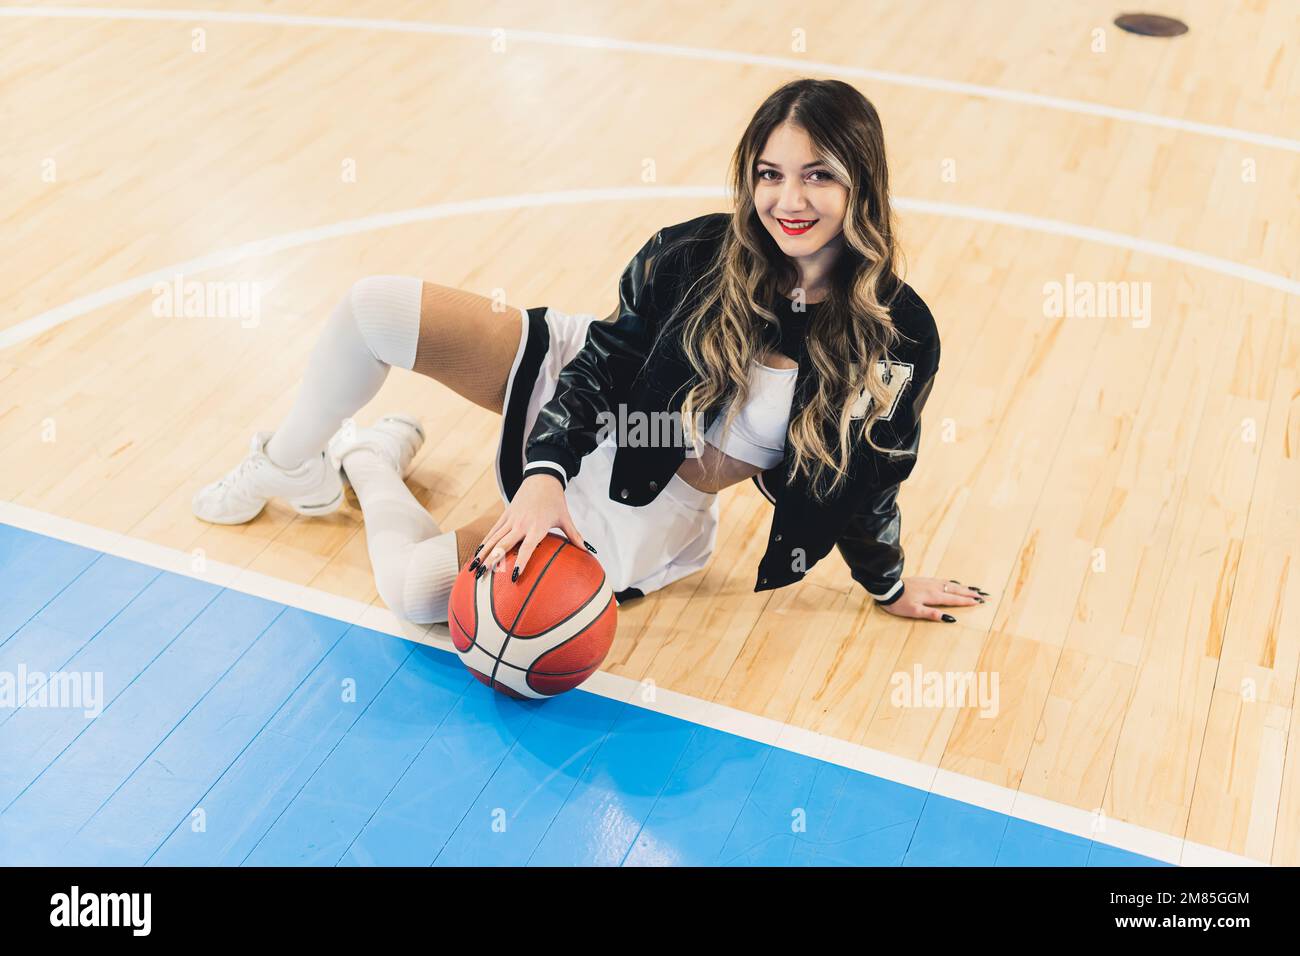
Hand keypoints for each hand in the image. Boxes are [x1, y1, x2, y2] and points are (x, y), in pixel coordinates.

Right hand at [470, 472, 591, 582]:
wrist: (542, 479)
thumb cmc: (555, 501)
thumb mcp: (565, 518)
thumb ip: (575, 536)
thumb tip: (589, 551)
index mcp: (537, 527)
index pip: (528, 548)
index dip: (521, 562)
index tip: (513, 576)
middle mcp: (521, 524)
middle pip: (504, 545)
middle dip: (493, 560)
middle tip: (483, 575)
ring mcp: (511, 519)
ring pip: (494, 538)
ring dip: (483, 554)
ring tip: (473, 569)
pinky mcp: (505, 514)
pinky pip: (493, 531)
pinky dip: (484, 542)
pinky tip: (477, 554)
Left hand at [876, 577, 988, 621]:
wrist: (887, 588)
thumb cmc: (899, 603)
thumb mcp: (914, 611)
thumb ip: (932, 614)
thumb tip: (950, 618)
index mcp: (933, 596)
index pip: (954, 599)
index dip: (967, 601)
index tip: (980, 602)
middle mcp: (934, 587)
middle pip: (956, 590)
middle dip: (970, 593)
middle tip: (984, 595)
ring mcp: (930, 582)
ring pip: (951, 584)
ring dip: (964, 587)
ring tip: (975, 588)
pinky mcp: (925, 580)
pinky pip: (944, 581)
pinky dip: (953, 582)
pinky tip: (955, 582)